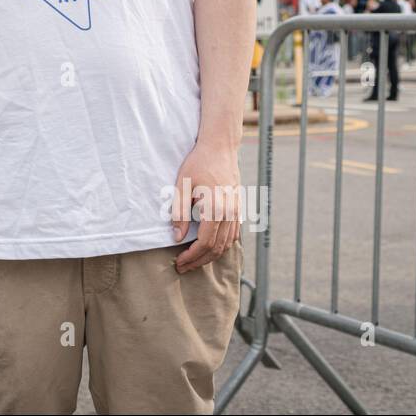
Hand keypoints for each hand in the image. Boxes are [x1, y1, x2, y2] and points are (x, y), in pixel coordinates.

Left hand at [169, 140, 241, 273]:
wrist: (220, 147)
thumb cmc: (198, 163)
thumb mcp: (182, 185)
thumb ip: (178, 212)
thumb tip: (176, 237)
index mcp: (216, 209)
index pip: (204, 243)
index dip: (191, 256)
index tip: (179, 262)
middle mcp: (230, 214)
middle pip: (217, 248)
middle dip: (199, 261)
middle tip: (183, 267)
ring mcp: (237, 211)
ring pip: (227, 244)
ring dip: (211, 256)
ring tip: (194, 261)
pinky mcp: (238, 208)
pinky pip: (233, 234)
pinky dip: (223, 246)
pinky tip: (211, 248)